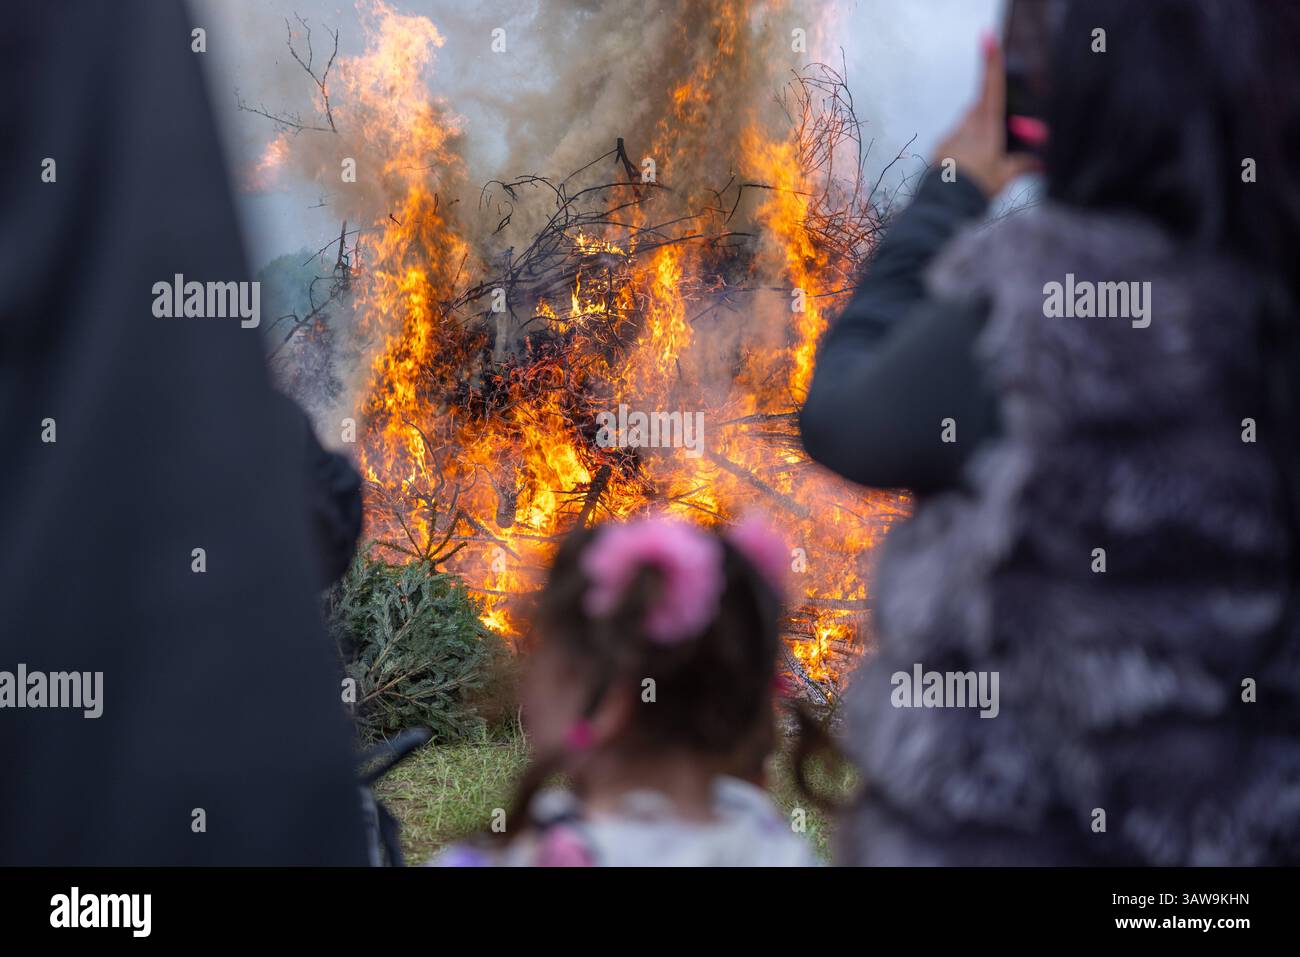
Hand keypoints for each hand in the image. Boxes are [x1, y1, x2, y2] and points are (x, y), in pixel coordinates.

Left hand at [933, 32, 1042, 197]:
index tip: (987, 39)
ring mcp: (950, 136)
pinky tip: (966, 169)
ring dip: (976, 135)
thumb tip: (1041, 164)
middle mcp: (966, 128)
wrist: (944, 206)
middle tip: (996, 139)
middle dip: (988, 114)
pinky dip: (962, 148)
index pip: (991, 90)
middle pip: (979, 107)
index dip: (991, 64)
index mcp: (986, 130)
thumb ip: (1022, 166)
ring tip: (980, 163)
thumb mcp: (1004, 178)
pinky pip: (954, 139)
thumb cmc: (977, 190)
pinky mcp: (939, 147)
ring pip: (966, 124)